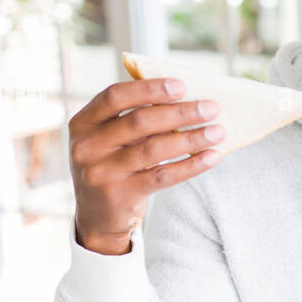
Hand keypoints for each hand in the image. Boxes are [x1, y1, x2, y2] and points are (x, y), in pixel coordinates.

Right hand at [68, 79, 224, 254]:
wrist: (96, 216)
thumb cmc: (113, 166)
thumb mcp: (108, 139)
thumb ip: (132, 118)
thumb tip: (185, 97)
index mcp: (83, 123)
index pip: (115, 96)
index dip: (149, 89)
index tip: (182, 86)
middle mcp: (86, 146)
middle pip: (140, 121)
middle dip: (180, 113)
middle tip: (212, 108)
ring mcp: (101, 172)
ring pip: (154, 149)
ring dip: (191, 139)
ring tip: (218, 132)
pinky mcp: (120, 195)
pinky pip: (162, 176)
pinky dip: (191, 165)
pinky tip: (211, 157)